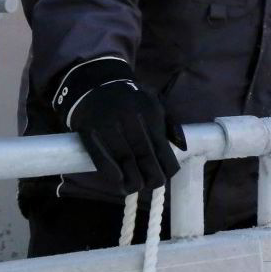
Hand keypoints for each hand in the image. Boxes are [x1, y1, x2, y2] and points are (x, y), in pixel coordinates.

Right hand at [57, 59, 183, 194]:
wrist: (96, 83)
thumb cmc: (131, 99)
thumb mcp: (155, 103)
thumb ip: (169, 124)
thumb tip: (182, 147)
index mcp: (149, 112)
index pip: (162, 146)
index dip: (167, 166)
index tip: (167, 176)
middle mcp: (130, 118)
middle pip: (143, 155)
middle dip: (151, 176)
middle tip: (152, 185)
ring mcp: (108, 125)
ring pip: (123, 158)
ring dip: (131, 179)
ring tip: (135, 188)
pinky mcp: (88, 131)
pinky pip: (99, 156)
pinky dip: (110, 171)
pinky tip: (118, 181)